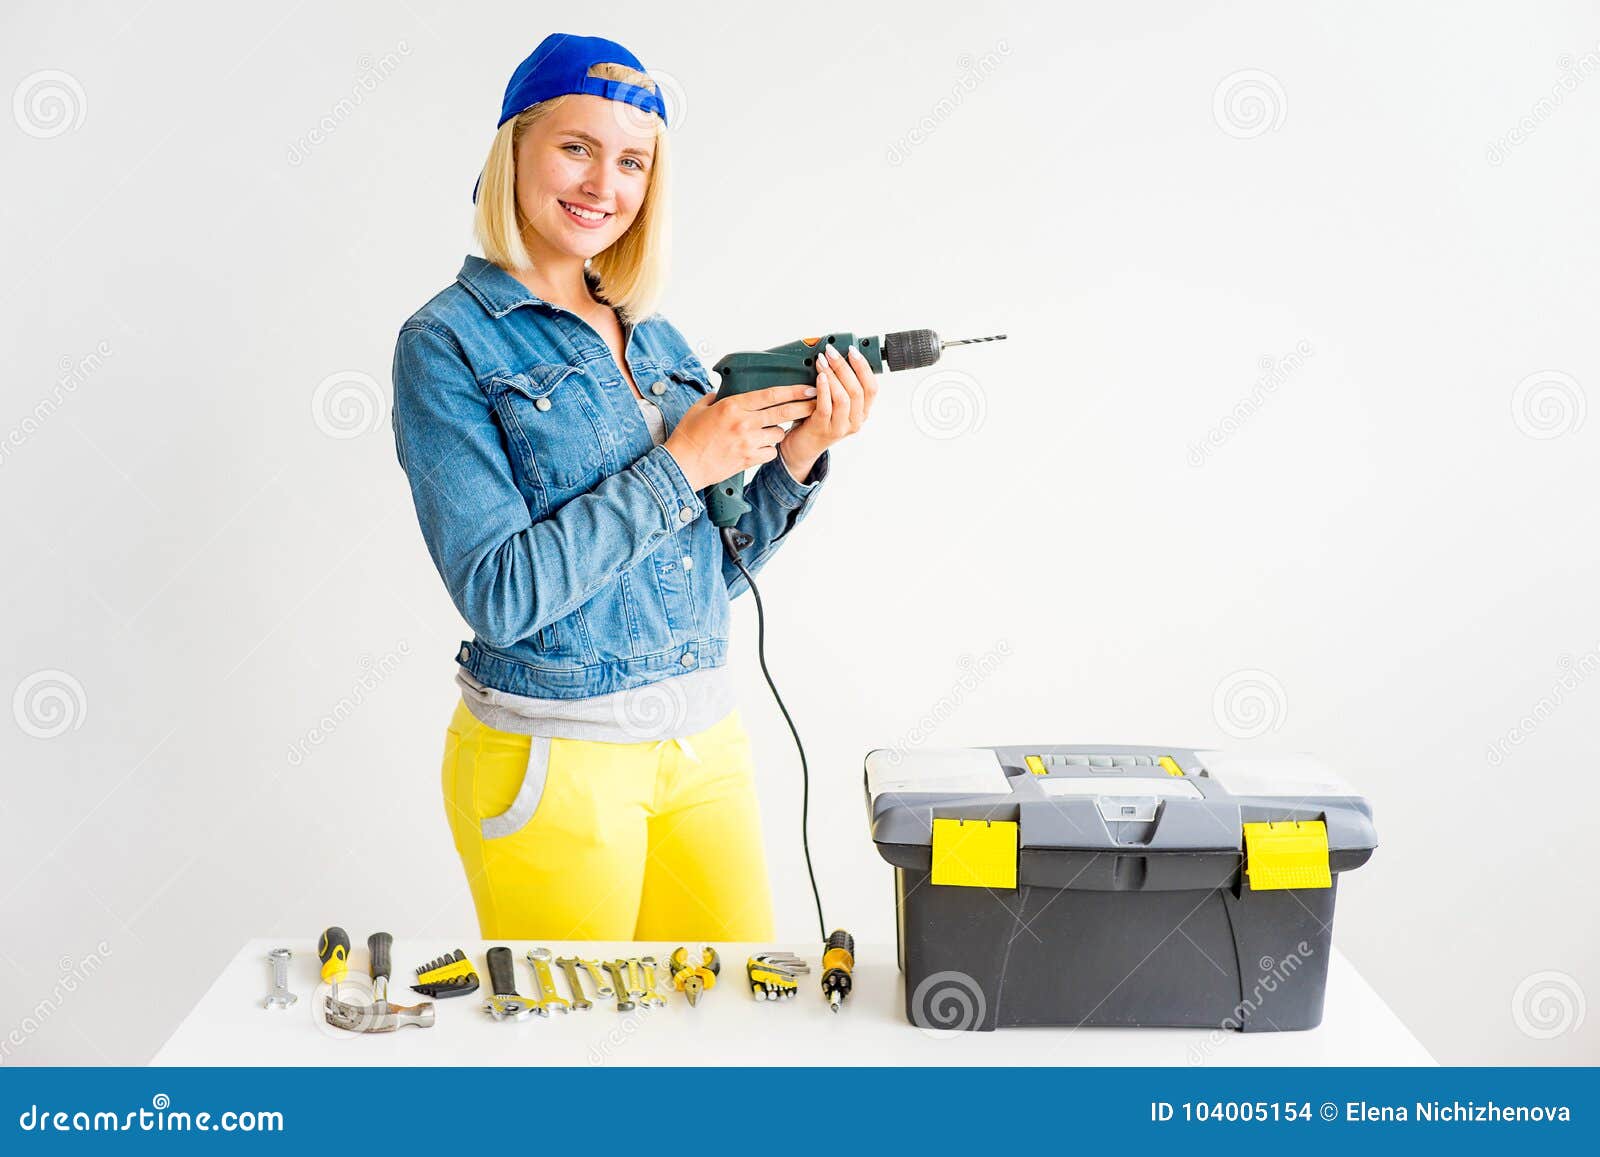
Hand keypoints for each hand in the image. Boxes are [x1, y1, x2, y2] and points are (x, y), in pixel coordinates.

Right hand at [664, 383, 818, 491]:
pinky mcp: (749, 459)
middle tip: (816, 403)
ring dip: (776, 432)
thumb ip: (716, 397)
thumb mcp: (700, 408)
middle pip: (783, 413)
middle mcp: (744, 422)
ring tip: (764, 433)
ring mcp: (748, 442)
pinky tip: (757, 448)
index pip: (770, 395)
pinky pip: (771, 452)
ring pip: (778, 434)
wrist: (683, 465)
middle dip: (803, 407)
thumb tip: (724, 392)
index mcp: (733, 405)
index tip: (808, 388)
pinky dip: (768, 450)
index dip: (793, 391)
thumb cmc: (689, 436)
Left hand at [777, 342, 877, 481]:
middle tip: (831, 352)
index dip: (864, 367)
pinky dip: (824, 389)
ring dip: (833, 375)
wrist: (802, 446)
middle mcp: (856, 421)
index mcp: (862, 412)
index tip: (852, 351)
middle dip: (844, 366)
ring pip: (844, 398)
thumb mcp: (835, 402)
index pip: (872, 388)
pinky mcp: (824, 430)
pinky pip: (826, 407)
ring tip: (821, 361)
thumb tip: (838, 356)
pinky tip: (819, 377)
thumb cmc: (817, 419)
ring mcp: (840, 427)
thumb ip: (841, 385)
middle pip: (857, 390)